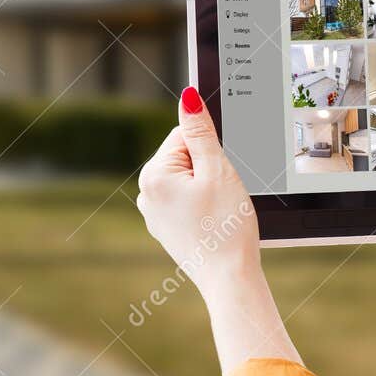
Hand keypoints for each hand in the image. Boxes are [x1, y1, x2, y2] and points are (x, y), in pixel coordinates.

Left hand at [137, 86, 261, 299]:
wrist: (229, 278)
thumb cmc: (227, 226)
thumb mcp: (217, 170)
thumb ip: (200, 131)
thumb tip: (187, 97)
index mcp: (153, 175)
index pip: (184, 135)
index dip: (211, 150)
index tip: (221, 175)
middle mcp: (146, 193)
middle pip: (185, 158)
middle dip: (208, 169)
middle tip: (222, 196)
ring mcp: (154, 214)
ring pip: (188, 180)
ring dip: (208, 187)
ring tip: (219, 212)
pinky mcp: (166, 228)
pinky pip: (187, 202)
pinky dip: (203, 207)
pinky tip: (213, 224)